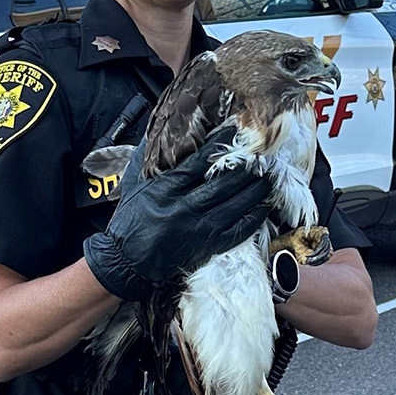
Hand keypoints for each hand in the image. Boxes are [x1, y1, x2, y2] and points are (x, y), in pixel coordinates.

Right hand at [82, 126, 272, 300]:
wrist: (125, 263)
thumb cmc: (130, 222)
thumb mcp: (132, 187)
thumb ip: (146, 161)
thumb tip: (158, 134)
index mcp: (164, 190)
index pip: (198, 162)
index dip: (219, 145)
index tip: (236, 130)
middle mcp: (183, 208)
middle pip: (223, 182)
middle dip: (246, 166)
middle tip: (263, 152)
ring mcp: (198, 228)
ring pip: (235, 204)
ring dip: (256, 189)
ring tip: (270, 175)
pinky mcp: (207, 246)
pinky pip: (238, 230)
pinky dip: (254, 218)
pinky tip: (265, 206)